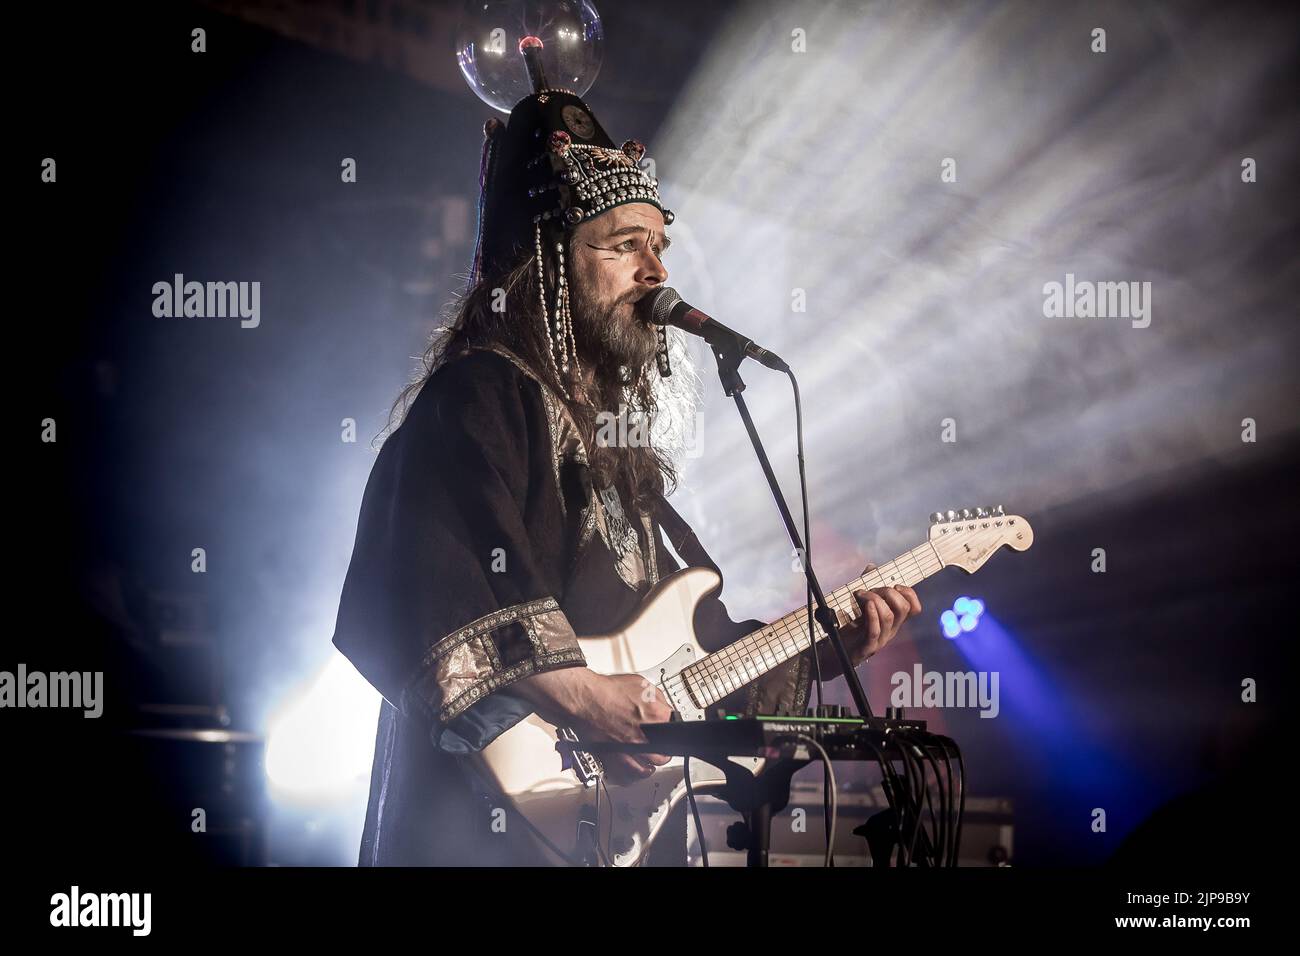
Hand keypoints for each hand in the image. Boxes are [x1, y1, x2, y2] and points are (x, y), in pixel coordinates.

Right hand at [569, 673, 674, 784]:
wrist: (585, 699)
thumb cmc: (608, 690)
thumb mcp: (641, 684)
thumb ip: (657, 697)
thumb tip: (664, 707)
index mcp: (656, 714)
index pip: (675, 725)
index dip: (672, 725)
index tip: (669, 725)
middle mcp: (646, 735)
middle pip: (667, 749)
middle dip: (667, 746)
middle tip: (665, 742)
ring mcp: (632, 748)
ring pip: (654, 763)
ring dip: (657, 759)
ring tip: (656, 756)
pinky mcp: (618, 756)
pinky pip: (634, 771)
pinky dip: (641, 771)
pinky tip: (644, 768)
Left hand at [816, 563, 920, 677]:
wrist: (834, 652)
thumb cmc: (848, 627)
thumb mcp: (860, 605)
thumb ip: (867, 586)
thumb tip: (872, 567)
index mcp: (893, 621)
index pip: (914, 608)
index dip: (909, 594)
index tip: (895, 585)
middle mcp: (890, 631)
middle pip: (903, 609)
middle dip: (888, 593)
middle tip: (871, 589)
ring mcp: (880, 640)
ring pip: (888, 617)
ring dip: (875, 600)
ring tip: (860, 594)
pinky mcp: (867, 647)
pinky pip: (874, 630)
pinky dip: (871, 615)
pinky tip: (865, 604)